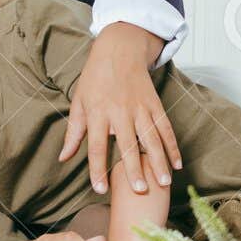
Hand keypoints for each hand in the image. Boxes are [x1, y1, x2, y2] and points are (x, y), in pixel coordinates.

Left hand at [60, 21, 181, 195]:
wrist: (119, 50)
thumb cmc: (95, 79)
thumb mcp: (79, 103)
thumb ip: (74, 133)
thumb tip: (63, 158)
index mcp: (97, 113)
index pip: (97, 146)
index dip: (98, 169)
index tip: (100, 189)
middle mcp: (120, 112)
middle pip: (127, 145)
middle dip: (134, 169)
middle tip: (140, 191)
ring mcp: (140, 108)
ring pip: (151, 139)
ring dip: (159, 161)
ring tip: (164, 183)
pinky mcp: (154, 104)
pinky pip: (165, 128)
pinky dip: (172, 146)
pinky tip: (177, 163)